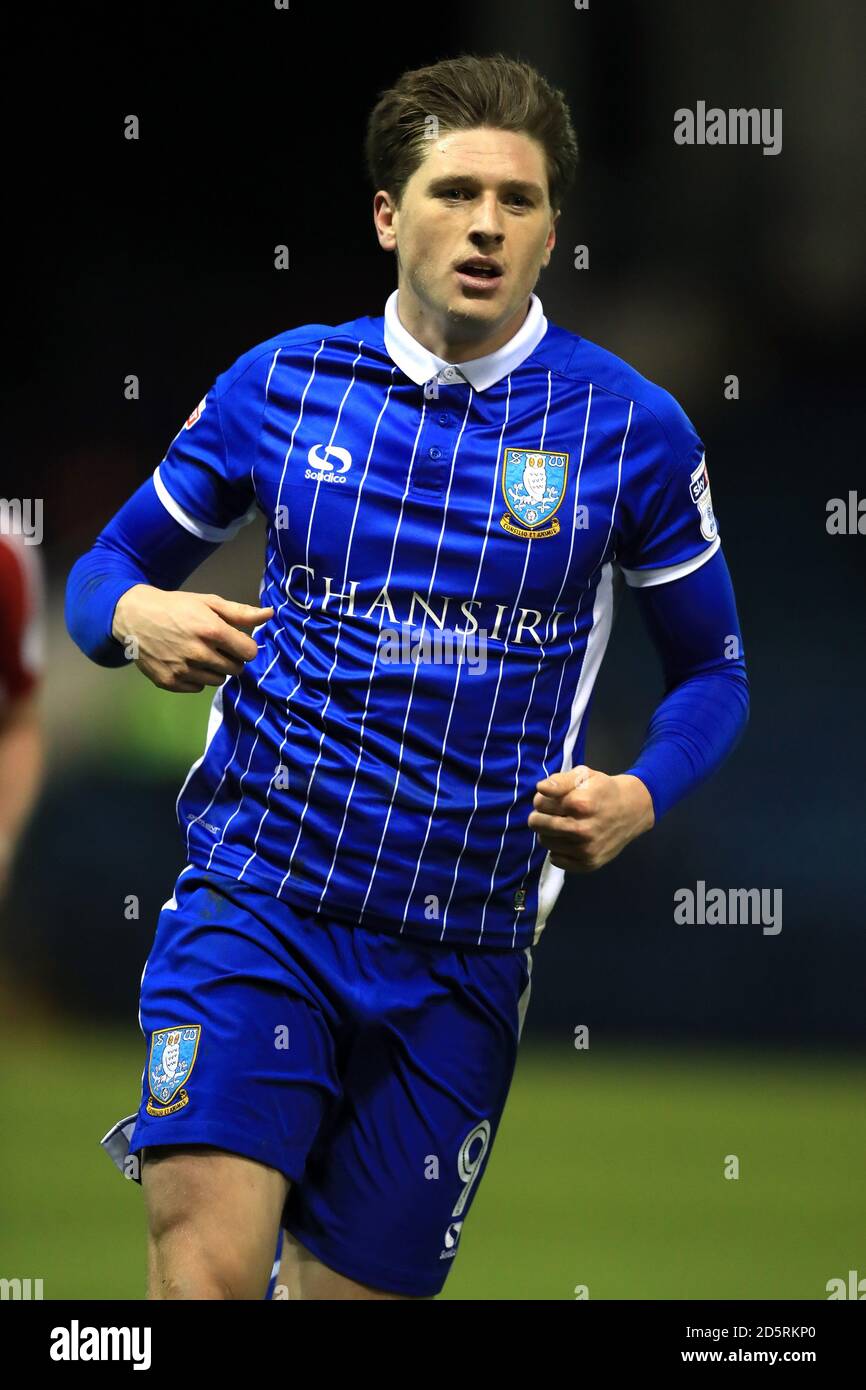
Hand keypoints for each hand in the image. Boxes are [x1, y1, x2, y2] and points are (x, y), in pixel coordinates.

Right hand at [111, 585, 273, 692]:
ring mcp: (182, 670)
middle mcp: (198, 653)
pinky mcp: (169, 682)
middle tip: (216, 647)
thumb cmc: (176, 607)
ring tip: (200, 654)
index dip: (245, 647)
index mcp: (212, 631)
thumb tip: (269, 614)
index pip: (249, 653)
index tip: (236, 642)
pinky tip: (185, 662)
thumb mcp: (208, 602)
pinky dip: (196, 678)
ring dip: (215, 670)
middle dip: (231, 659)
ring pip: (218, 681)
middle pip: (236, 670)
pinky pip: (197, 688)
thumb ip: (240, 612)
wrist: (134, 616)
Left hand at [527, 765, 654, 871]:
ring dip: (548, 833)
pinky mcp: (589, 863)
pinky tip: (568, 840)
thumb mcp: (584, 775)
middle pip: (537, 824)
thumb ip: (560, 780)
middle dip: (539, 816)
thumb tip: (541, 789)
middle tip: (551, 814)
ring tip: (561, 825)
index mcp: (580, 804)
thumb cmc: (603, 790)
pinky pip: (556, 859)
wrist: (632, 810)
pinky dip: (557, 850)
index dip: (542, 799)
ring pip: (544, 842)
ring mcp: (586, 849)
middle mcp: (583, 829)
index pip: (540, 804)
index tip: (551, 800)